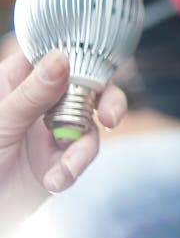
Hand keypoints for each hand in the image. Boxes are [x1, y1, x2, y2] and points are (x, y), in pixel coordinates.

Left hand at [0, 50, 126, 232]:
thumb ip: (32, 94)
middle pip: (89, 88)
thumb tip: (61, 58)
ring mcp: (53, 130)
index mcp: (19, 80)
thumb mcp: (1, 121)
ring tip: (68, 169)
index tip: (97, 74)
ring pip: (90, 126)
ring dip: (83, 149)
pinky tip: (55, 180)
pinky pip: (81, 157)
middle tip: (111, 117)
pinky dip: (72, 169)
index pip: (59, 57)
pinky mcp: (60, 159)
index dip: (84, 60)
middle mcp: (42, 101)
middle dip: (108, 102)